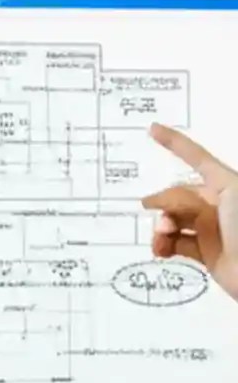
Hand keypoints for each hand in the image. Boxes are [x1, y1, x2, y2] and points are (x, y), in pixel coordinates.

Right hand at [141, 123, 237, 299]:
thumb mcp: (230, 196)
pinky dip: (164, 244)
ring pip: (174, 219)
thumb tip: (161, 204)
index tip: (152, 129)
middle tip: (155, 211)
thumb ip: (192, 196)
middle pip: (179, 195)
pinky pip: (176, 243)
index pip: (197, 158)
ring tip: (162, 236)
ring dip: (162, 225)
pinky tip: (161, 249)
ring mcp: (211, 229)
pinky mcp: (206, 253)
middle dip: (164, 201)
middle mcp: (218, 204)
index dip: (175, 143)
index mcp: (227, 185)